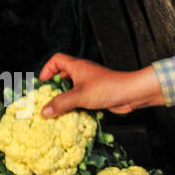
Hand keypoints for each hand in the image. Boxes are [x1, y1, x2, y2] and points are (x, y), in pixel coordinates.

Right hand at [38, 53, 163, 116]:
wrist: (131, 94)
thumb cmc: (107, 88)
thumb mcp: (79, 96)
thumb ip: (61, 103)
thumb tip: (44, 111)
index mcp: (77, 66)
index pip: (57, 59)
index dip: (47, 69)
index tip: (43, 82)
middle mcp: (83, 73)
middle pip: (63, 75)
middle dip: (55, 87)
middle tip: (48, 99)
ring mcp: (91, 83)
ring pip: (73, 88)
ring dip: (66, 98)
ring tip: (59, 109)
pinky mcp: (97, 94)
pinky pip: (82, 98)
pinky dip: (76, 105)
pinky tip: (73, 114)